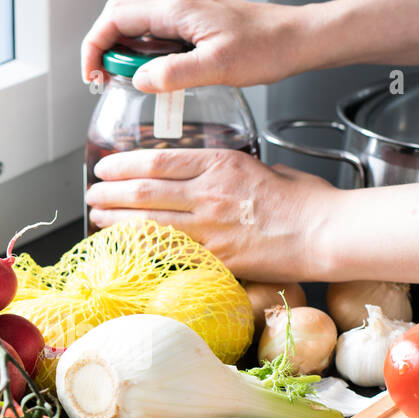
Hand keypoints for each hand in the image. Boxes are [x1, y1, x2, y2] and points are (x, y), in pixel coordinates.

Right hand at [81, 0, 312, 92]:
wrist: (298, 39)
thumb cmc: (267, 48)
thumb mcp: (218, 67)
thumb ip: (174, 74)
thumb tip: (139, 80)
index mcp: (176, 9)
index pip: (114, 19)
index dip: (94, 46)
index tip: (92, 75)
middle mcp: (178, 6)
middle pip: (119, 17)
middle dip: (103, 47)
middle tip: (104, 79)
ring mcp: (187, 14)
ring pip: (137, 26)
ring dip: (124, 52)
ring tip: (127, 82)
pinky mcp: (196, 26)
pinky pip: (157, 35)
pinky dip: (145, 54)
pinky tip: (156, 78)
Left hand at [85, 149, 336, 281]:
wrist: (325, 233)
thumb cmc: (304, 201)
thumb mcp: (262, 167)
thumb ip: (227, 170)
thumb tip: (203, 177)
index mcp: (222, 163)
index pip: (158, 161)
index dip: (124, 165)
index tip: (106, 167)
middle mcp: (210, 192)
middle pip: (143, 190)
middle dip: (110, 192)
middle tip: (92, 193)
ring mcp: (211, 227)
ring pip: (148, 221)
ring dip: (116, 220)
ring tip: (98, 217)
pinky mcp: (216, 256)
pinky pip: (168, 250)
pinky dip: (141, 248)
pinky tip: (124, 246)